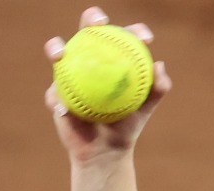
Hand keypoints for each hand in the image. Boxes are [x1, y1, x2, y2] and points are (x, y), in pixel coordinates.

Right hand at [43, 7, 171, 163]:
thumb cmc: (126, 127)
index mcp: (111, 59)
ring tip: (59, 54)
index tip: (144, 38)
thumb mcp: (144, 110)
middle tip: (100, 23)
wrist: (104, 150)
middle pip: (87, 31)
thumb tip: (159, 66)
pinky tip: (64, 109)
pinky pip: (54, 94)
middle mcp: (89, 60)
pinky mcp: (55, 93)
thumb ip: (156, 89)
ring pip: (58, 53)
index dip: (133, 30)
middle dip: (92, 18)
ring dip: (55, 48)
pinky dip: (58, 101)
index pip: (122, 37)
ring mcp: (69, 74)